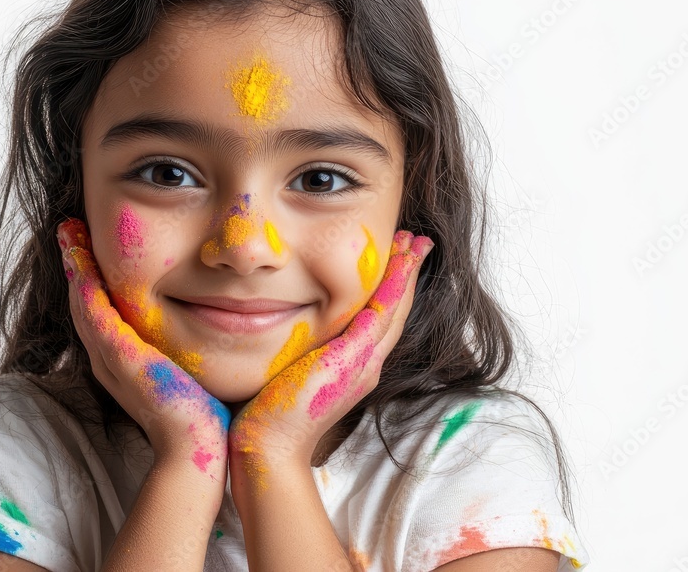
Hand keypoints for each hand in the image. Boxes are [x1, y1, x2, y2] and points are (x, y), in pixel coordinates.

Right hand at [57, 218, 230, 480]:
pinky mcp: (118, 356)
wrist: (199, 449)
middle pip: (84, 302)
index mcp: (125, 364)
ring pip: (82, 301)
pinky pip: (92, 310)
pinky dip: (82, 280)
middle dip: (76, 264)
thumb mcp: (193, 370)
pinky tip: (79, 253)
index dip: (94, 279)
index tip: (93, 245)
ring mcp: (110, 358)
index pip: (102, 313)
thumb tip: (223, 317)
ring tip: (69, 230)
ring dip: (73, 264)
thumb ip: (193, 347)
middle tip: (71, 228)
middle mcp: (110, 360)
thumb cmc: (208, 416)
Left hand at [227, 230, 432, 491]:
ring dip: (407, 272)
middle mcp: (366, 365)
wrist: (269, 446)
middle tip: (418, 240)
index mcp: (354, 368)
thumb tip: (287, 329)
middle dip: (408, 273)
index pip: (381, 319)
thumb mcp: (294, 373)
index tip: (398, 256)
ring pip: (394, 308)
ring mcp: (362, 363)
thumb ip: (301, 352)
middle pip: (396, 310)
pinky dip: (394, 286)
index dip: (393, 287)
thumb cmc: (271, 414)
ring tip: (416, 241)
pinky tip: (401, 261)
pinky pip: (381, 314)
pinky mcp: (351, 359)